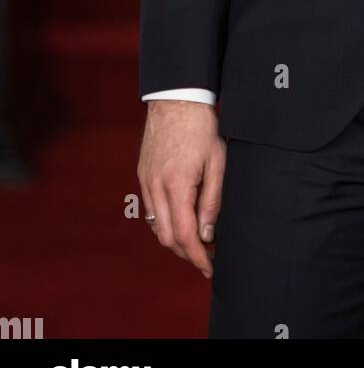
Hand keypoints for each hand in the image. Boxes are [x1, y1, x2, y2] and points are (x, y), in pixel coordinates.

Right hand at [137, 100, 224, 276]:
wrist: (176, 99)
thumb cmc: (202, 128)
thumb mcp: (218, 162)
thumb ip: (212, 201)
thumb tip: (207, 234)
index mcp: (177, 186)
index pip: (185, 235)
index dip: (198, 257)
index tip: (210, 268)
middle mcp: (156, 188)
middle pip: (167, 238)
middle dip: (188, 253)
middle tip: (208, 257)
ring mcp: (146, 182)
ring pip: (157, 226)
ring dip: (176, 240)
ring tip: (198, 240)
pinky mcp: (143, 175)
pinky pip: (151, 210)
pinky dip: (165, 222)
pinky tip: (182, 219)